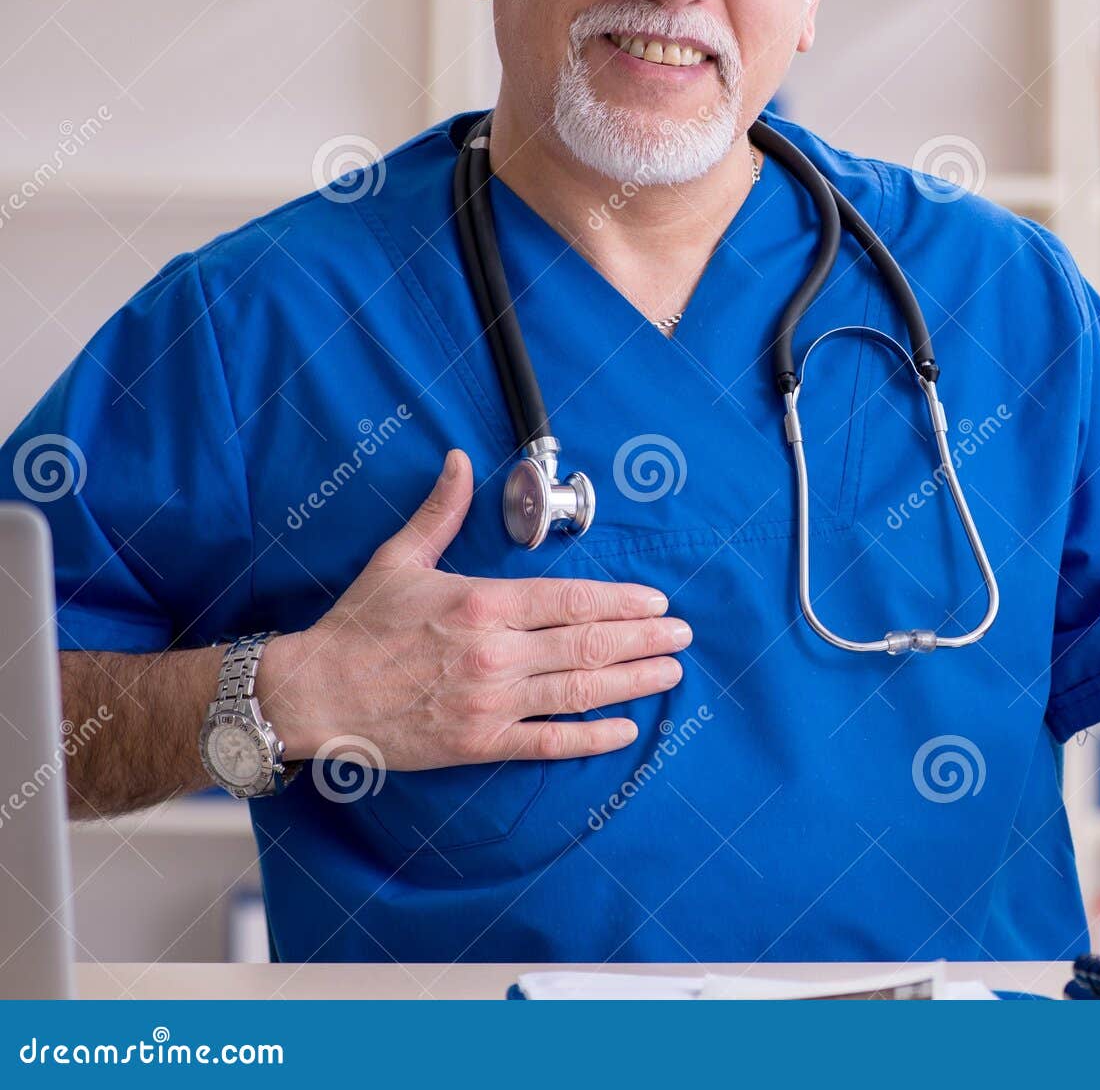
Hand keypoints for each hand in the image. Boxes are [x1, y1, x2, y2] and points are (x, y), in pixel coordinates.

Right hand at [256, 450, 690, 768]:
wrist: (313, 693)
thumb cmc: (358, 625)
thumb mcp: (400, 558)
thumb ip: (440, 511)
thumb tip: (458, 459)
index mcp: (483, 603)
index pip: (572, 599)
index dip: (621, 602)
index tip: (656, 602)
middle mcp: (495, 653)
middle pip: (588, 644)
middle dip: (644, 640)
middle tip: (683, 636)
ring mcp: (490, 701)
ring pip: (579, 691)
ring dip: (633, 682)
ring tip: (671, 674)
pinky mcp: (479, 742)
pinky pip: (547, 742)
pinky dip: (590, 739)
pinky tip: (625, 731)